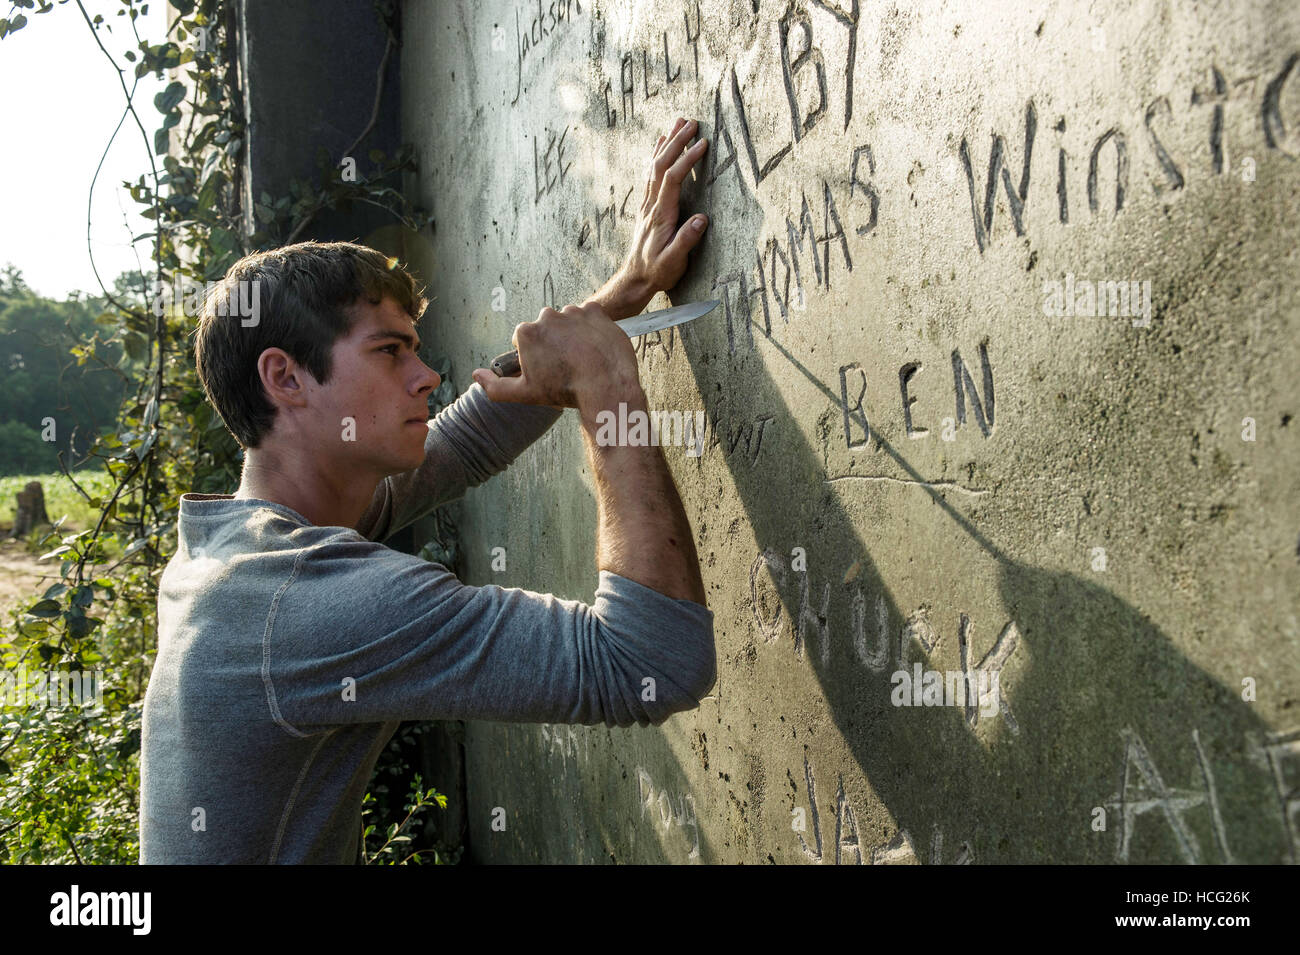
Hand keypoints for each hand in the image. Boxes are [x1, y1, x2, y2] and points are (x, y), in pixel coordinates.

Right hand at [470, 303, 639, 409]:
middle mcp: (547, 316)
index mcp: (527, 333)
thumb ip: (495, 386)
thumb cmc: (564, 390)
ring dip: (572, 334)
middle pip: (546, 327)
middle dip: (553, 342)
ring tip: (583, 357)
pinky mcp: (595, 311)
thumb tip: (477, 375)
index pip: (525, 339)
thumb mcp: (524, 394)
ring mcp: (572, 311)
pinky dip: (591, 327)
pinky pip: (589, 315)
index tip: (548, 368)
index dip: (536, 356)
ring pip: (568, 321)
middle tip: (567, 364)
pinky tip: (595, 346)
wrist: (606, 385)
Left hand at [621, 118, 709, 296]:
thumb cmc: (657, 271)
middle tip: (691, 121)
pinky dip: (658, 155)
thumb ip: (686, 240)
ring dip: (667, 143)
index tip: (702, 143)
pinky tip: (661, 144)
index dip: (687, 159)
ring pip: (654, 166)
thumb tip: (702, 218)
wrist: (636, 278)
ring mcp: (647, 204)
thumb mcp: (674, 261)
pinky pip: (651, 174)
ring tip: (678, 123)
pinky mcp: (647, 206)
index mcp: (660, 214)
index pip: (673, 178)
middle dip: (677, 141)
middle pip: (661, 165)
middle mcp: (651, 205)